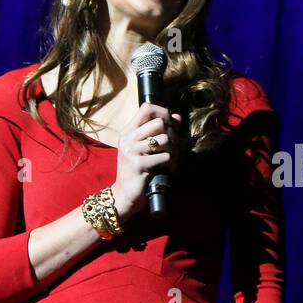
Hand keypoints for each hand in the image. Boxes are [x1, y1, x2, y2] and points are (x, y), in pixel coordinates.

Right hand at [111, 104, 186, 219]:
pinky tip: (166, 168)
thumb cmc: (137, 170)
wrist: (124, 194)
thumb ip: (158, 131)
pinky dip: (170, 163)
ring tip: (169, 159)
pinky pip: (165, 156)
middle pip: (159, 122)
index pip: (146, 108)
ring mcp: (131, 151)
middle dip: (171, 134)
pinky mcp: (138, 164)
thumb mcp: (144, 148)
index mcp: (128, 131)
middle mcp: (128, 138)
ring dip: (172, 150)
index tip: (170, 124)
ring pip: (164, 139)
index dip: (163, 112)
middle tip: (172, 146)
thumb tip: (177, 117)